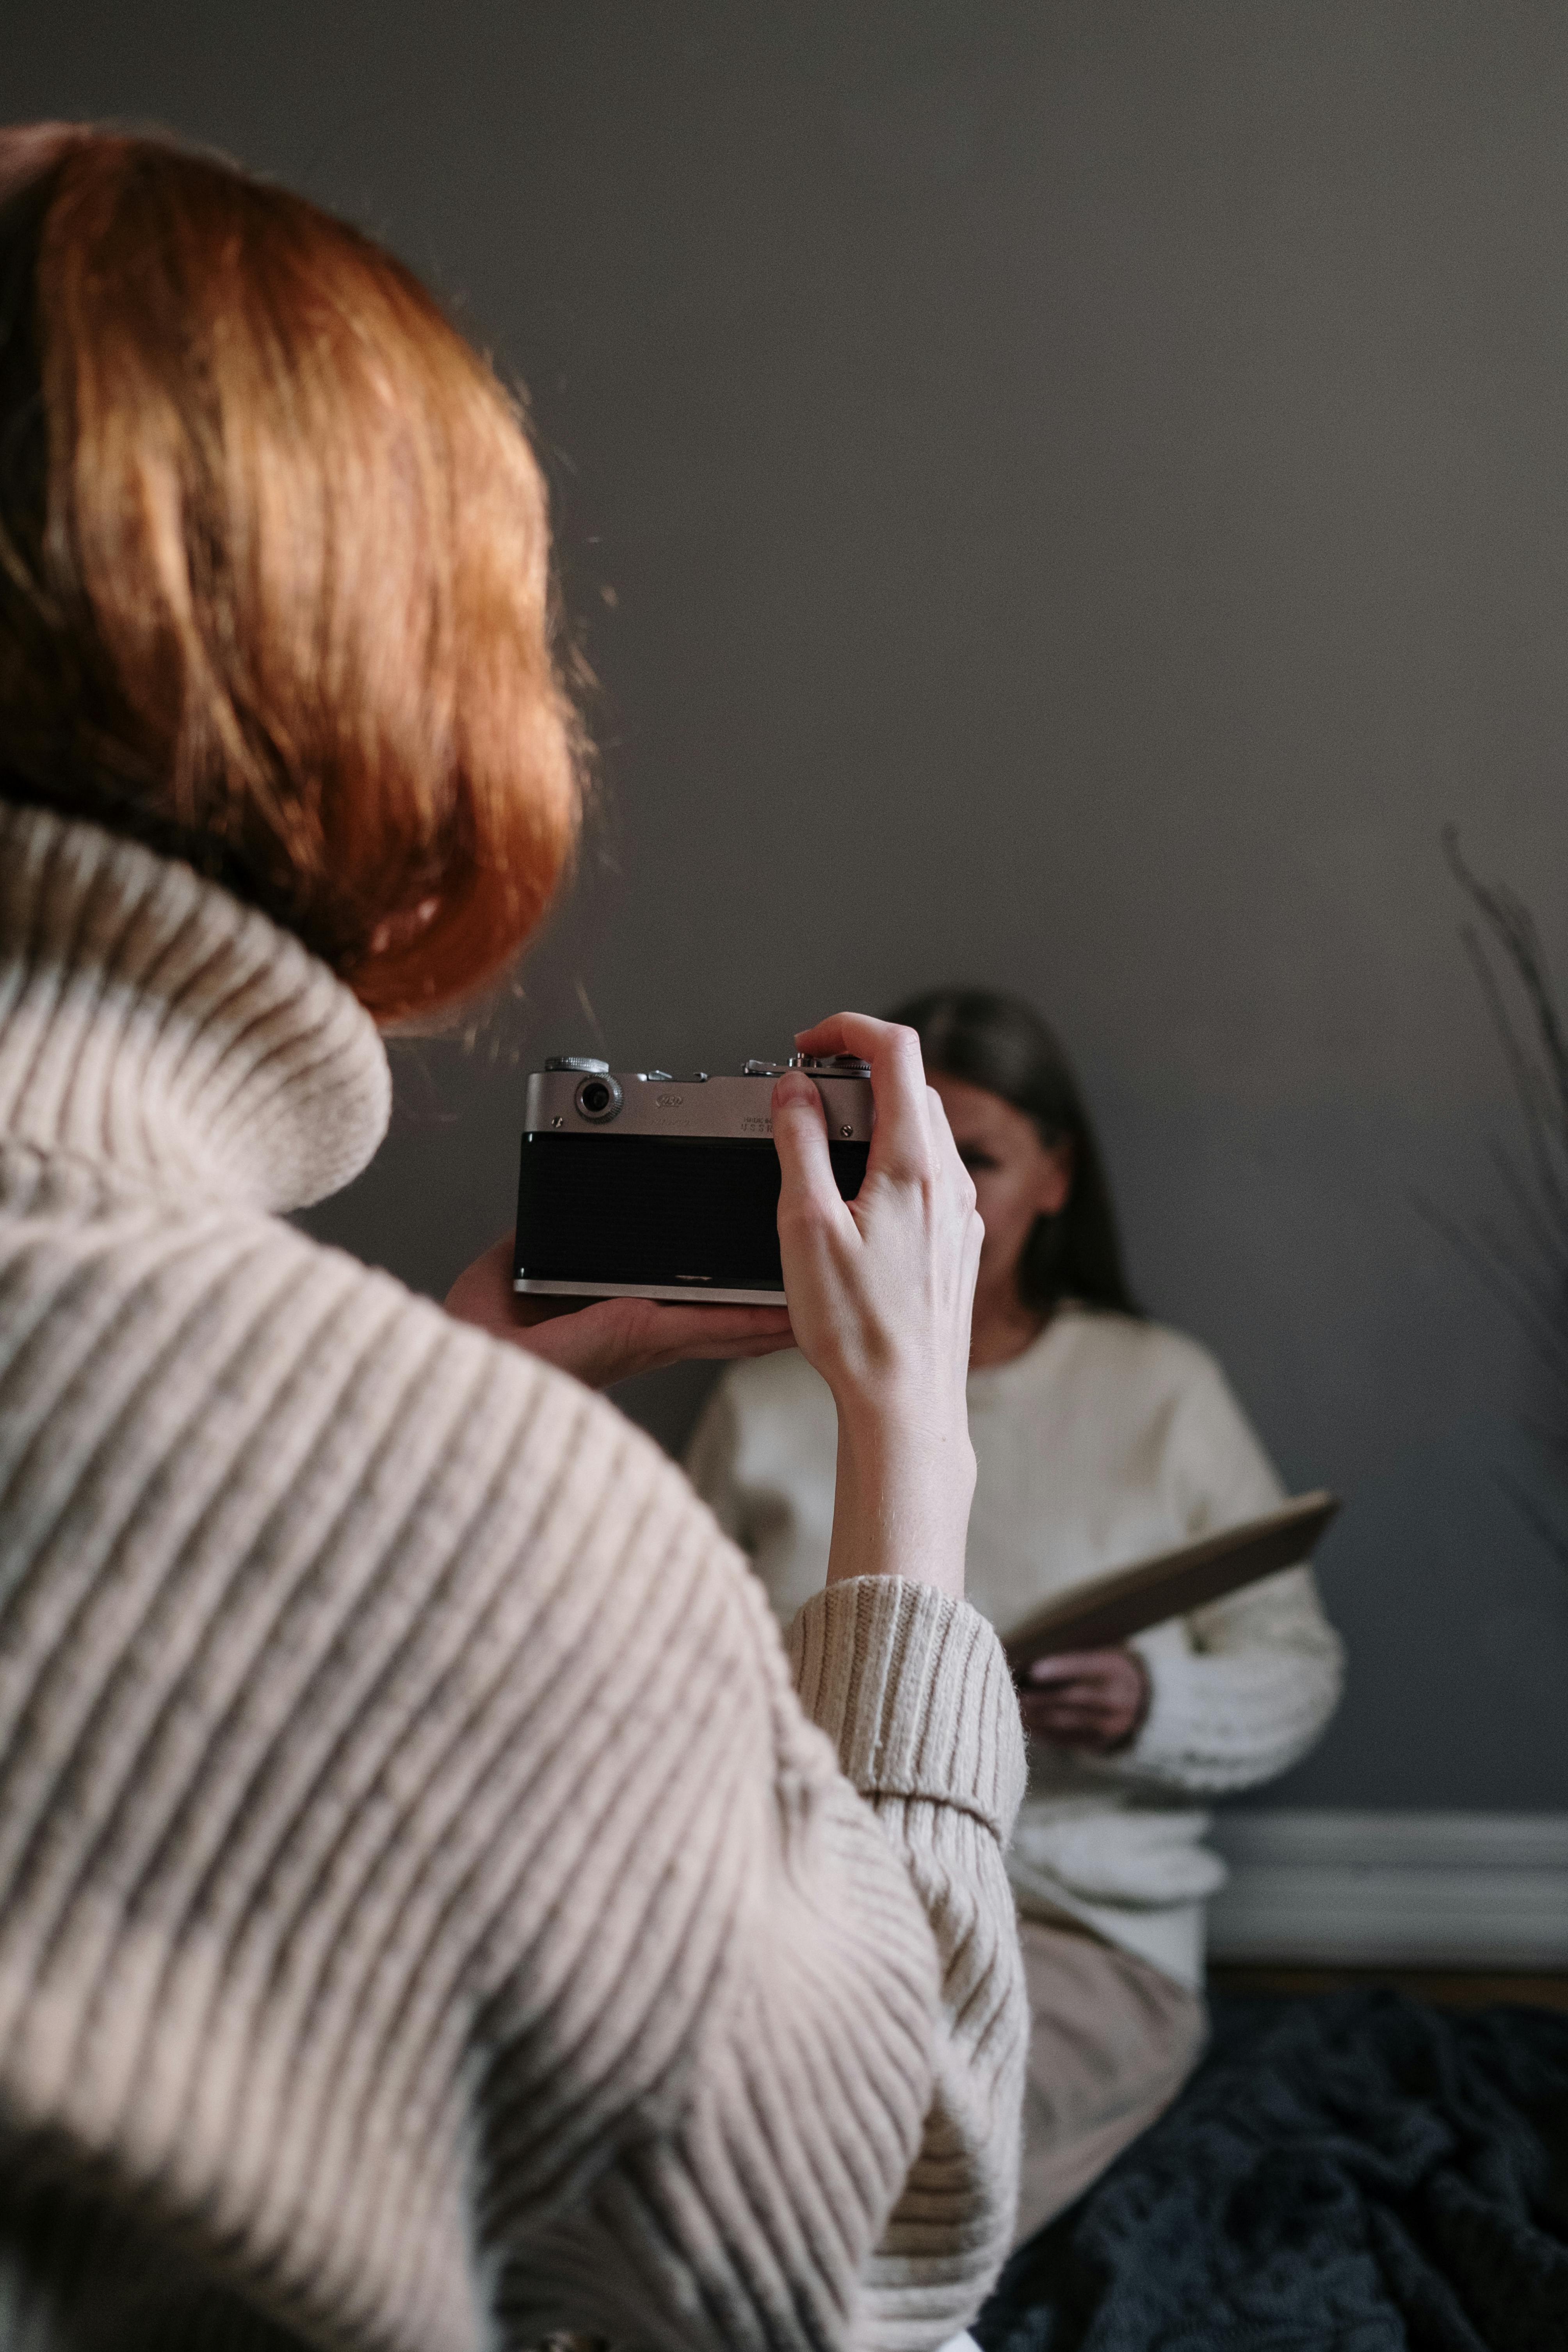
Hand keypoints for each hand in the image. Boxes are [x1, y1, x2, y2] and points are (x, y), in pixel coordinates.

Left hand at [444, 1235, 793, 1388]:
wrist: (459, 1381)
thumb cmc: (473, 1347)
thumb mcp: (504, 1277)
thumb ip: (531, 1242)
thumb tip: (540, 1213)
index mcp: (608, 1325)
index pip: (679, 1313)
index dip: (720, 1305)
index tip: (752, 1292)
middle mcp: (633, 1337)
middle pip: (719, 1325)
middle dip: (765, 1314)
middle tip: (810, 1301)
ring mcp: (641, 1337)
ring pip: (724, 1328)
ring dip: (771, 1318)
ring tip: (816, 1306)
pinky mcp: (639, 1333)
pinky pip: (707, 1326)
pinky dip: (750, 1321)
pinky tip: (785, 1316)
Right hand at [771, 1013, 982, 1598]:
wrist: (905, 1402)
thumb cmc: (858, 1328)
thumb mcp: (804, 1224)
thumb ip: (798, 1144)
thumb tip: (794, 1090)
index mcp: (914, 1164)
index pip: (897, 1049)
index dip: (848, 1027)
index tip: (808, 1042)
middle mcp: (950, 1181)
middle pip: (912, 1087)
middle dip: (856, 1073)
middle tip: (805, 1095)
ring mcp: (959, 1213)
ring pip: (923, 1132)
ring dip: (873, 1120)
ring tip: (822, 1152)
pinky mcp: (956, 1244)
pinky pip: (928, 1176)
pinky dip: (889, 1163)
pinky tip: (854, 1204)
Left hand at [1021, 1649, 1149, 1753]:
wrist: (1136, 1698)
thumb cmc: (1102, 1667)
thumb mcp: (1099, 1652)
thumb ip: (1073, 1654)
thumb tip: (1031, 1657)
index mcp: (1114, 1670)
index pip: (1085, 1667)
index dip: (1059, 1668)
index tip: (1033, 1670)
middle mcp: (1115, 1699)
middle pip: (1071, 1698)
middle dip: (1039, 1697)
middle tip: (1012, 1693)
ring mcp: (1108, 1724)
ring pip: (1064, 1721)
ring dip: (1035, 1716)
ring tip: (1011, 1709)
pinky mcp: (1098, 1742)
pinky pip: (1065, 1739)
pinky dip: (1042, 1731)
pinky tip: (1025, 1723)